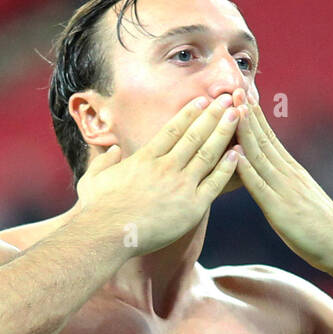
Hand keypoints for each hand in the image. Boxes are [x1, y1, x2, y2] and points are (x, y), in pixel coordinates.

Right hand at [73, 95, 240, 255]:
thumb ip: (105, 161)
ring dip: (223, 133)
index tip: (202, 100)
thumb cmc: (96, 209)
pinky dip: (227, 167)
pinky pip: (214, 183)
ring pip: (207, 154)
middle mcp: (165, 167)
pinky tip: (238, 153)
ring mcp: (180, 186)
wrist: (106, 234)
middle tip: (229, 99)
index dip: (190, 113)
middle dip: (213, 115)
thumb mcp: (94, 178)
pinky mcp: (192, 207)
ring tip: (237, 116)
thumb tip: (112, 151)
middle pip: (195, 135)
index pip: (173, 130)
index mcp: (145, 158)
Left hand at [231, 97, 332, 276]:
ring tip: (231, 111)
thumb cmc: (321, 229)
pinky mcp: (281, 210)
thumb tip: (271, 177)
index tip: (242, 96)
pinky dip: (248, 169)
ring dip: (245, 133)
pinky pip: (261, 187)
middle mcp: (289, 176)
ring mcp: (285, 191)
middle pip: (264, 140)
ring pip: (261, 156)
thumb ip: (285, 185)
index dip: (255, 117)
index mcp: (292, 173)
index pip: (270, 139)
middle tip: (233, 89)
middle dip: (247, 115)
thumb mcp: (301, 200)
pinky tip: (235, 154)